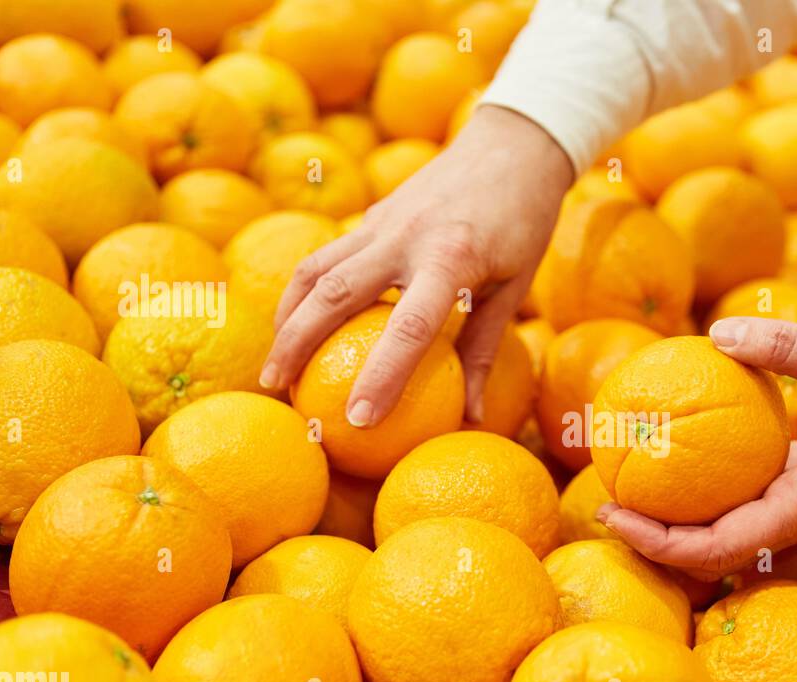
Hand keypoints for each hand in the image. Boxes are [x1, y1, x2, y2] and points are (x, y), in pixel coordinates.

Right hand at [260, 105, 573, 424]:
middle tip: (277, 391)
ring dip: (286, 317)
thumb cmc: (522, 224)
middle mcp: (406, 237)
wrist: (511, 145)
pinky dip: (302, 292)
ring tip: (274, 364)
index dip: (383, 376)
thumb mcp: (513, 289)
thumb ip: (484, 351)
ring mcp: (382, 221)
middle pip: (334, 293)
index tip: (359, 419)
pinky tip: (295, 325)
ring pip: (315, 269)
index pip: (411, 328)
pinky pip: (325, 255)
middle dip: (297, 344)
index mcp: (452, 258)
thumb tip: (472, 417)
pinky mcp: (371, 214)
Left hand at [597, 317, 796, 575]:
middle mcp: (796, 516)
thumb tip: (718, 332)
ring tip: (628, 477)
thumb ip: (792, 347)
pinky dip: (706, 483)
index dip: (658, 543)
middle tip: (601, 499)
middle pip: (708, 552)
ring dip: (675, 515)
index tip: (612, 516)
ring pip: (724, 528)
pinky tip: (681, 446)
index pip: (715, 550)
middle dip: (652, 536)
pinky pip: (744, 494)